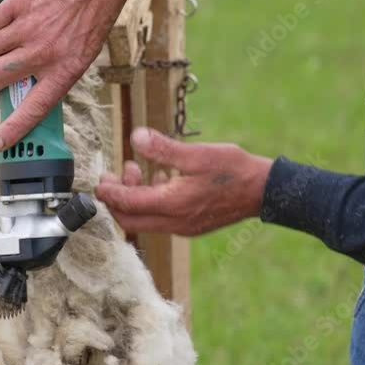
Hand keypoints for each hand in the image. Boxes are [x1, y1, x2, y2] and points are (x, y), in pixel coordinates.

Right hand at [0, 0, 133, 150]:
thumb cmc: (88, 20)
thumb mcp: (79, 57)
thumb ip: (53, 76)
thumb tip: (22, 92)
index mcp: (62, 71)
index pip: (33, 110)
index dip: (12, 130)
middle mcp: (43, 53)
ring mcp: (28, 28)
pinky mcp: (17, 4)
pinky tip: (3, 23)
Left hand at [95, 128, 274, 235]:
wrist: (265, 192)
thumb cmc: (233, 171)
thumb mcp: (197, 154)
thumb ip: (163, 148)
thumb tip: (136, 137)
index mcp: (172, 205)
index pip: (127, 204)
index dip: (109, 192)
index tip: (99, 180)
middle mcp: (174, 222)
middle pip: (130, 220)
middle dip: (117, 199)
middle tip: (114, 175)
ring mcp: (183, 227)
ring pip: (144, 220)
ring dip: (134, 198)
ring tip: (136, 169)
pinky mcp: (191, 226)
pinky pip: (160, 219)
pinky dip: (151, 201)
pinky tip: (160, 178)